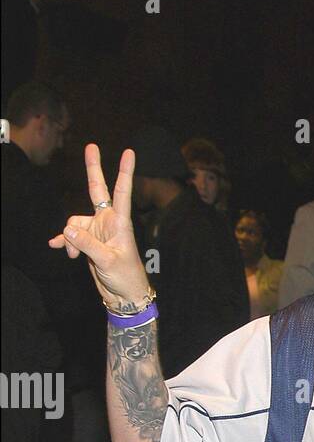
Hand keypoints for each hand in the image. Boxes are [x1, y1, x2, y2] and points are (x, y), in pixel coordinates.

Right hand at [48, 144, 148, 308]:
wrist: (123, 295)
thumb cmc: (125, 277)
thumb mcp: (107, 262)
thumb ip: (88, 244)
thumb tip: (67, 229)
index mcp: (120, 223)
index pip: (122, 193)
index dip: (125, 173)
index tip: (130, 153)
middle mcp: (108, 222)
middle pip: (97, 191)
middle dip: (93, 170)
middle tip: (91, 146)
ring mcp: (97, 230)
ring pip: (74, 222)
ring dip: (70, 237)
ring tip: (74, 255)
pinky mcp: (88, 242)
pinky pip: (70, 235)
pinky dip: (64, 242)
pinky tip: (56, 246)